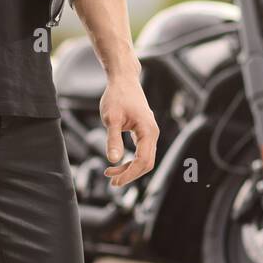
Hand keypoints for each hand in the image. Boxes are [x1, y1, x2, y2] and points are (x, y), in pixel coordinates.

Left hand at [100, 72, 158, 187]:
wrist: (123, 80)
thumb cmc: (117, 96)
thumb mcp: (111, 118)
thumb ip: (113, 139)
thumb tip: (114, 160)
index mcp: (148, 130)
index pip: (143, 161)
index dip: (129, 174)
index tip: (114, 181)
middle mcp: (152, 133)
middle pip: (147, 163)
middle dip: (130, 174)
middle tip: (112, 182)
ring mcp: (149, 132)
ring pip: (144, 158)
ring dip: (129, 168)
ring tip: (110, 173)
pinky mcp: (143, 131)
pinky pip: (141, 151)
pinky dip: (130, 160)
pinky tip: (118, 162)